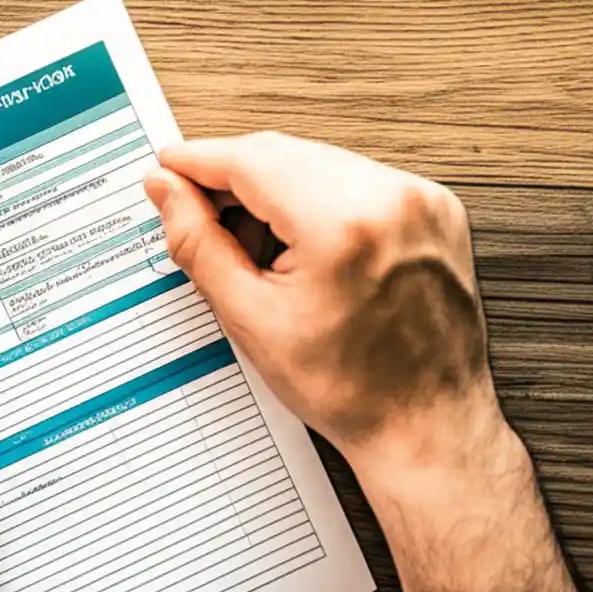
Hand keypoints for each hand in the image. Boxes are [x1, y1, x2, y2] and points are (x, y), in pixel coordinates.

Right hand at [145, 134, 592, 591]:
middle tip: (182, 207)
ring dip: (269, 189)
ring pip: (319, 164)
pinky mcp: (436, 217)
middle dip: (227, 175)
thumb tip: (165, 195)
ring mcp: (423, 207)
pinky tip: (284, 245)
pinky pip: (354, 183)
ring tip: (231, 239)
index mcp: (342, 224)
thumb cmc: (347, 401)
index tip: (157, 163)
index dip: (193, 160)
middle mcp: (392, 201)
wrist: (431, 437)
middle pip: (284, 154)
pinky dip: (310, 201)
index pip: (248, 160)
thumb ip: (198, 249)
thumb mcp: (250, 327)